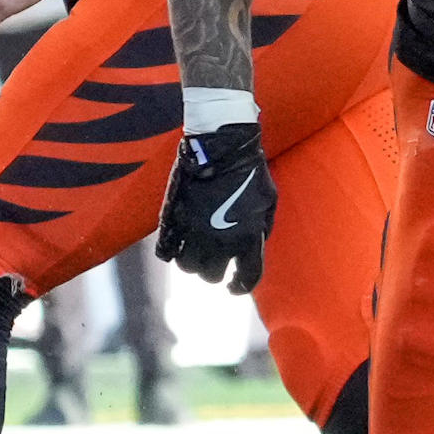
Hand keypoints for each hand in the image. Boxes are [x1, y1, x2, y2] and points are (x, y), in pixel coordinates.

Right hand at [158, 119, 273, 289]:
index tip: (234, 287)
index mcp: (248, 239)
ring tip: (196, 251)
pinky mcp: (172, 221)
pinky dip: (170, 252)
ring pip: (187, 268)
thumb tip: (253, 248)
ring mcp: (193, 232)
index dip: (240, 286)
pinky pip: (165, 251)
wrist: (222, 146)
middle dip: (215, 272)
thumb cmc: (250, 171)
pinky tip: (176, 245)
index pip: (246, 279)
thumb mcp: (268, 202)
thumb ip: (261, 229)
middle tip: (215, 262)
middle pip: (211, 276)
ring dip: (192, 264)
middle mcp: (220, 242)